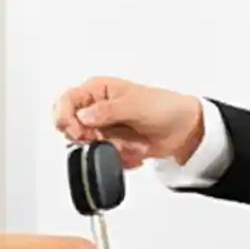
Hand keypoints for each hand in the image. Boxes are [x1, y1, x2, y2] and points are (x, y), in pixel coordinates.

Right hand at [53, 77, 203, 168]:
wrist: (183, 130)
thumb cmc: (163, 107)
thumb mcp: (135, 105)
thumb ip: (107, 111)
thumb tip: (83, 115)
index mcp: (98, 90)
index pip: (67, 101)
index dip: (66, 118)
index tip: (79, 132)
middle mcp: (96, 109)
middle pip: (71, 128)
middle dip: (90, 138)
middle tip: (107, 139)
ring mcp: (102, 129)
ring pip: (88, 147)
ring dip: (111, 149)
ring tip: (131, 143)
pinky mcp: (111, 146)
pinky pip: (103, 158)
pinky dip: (120, 158)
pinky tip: (136, 149)